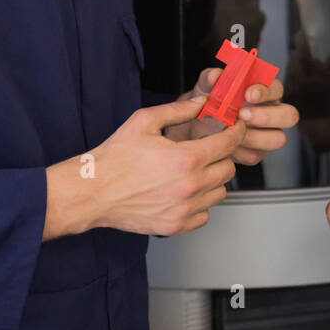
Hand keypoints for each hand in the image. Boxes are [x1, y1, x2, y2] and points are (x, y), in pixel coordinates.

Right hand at [89, 94, 245, 236]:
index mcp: (185, 158)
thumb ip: (178, 110)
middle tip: (209, 149)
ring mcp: (184, 209)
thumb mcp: (144, 121)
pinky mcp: (176, 226)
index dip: (236, 132)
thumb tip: (201, 103)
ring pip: (220, 192)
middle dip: (223, 155)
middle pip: (228, 168)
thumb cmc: (114, 158)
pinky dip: (201, 203)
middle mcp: (189, 186)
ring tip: (194, 171)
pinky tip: (186, 192)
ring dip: (213, 180)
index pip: (229, 143)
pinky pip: (205, 215)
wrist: (92, 191)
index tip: (236, 128)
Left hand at [173, 67, 298, 165]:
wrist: (196, 125)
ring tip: (233, 131)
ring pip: (278, 138)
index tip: (248, 93)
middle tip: (242, 115)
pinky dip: (240, 150)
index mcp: (265, 92)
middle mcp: (272, 112)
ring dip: (255, 136)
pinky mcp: (256, 152)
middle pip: (289, 115)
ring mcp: (267, 134)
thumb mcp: (206, 86)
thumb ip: (210, 77)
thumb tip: (216, 75)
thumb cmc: (209, 100)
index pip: (277, 89)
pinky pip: (256, 155)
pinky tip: (226, 143)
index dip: (266, 91)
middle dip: (267, 116)